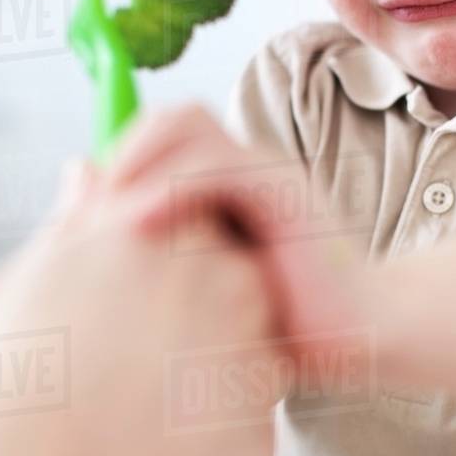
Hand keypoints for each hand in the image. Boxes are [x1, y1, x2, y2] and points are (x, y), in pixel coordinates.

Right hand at [0, 146, 288, 455]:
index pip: (187, 208)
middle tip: (127, 358)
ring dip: (209, 358)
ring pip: (247, 333)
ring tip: (137, 408)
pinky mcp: (267, 421)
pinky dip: (213, 426)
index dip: (159, 253)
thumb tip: (87, 172)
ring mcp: (248, 351)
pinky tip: (158, 453)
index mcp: (147, 231)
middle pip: (226, 265)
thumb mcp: (10, 301)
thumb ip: (67, 226)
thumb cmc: (6, 418)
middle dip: (189, 301)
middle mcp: (211, 277)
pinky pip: (247, 408)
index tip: (129, 294)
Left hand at [100, 104, 368, 387]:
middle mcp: (254, 166)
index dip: (123, 159)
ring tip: (107, 215)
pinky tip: (139, 227)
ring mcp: (270, 175)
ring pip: (183, 127)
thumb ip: (167, 248)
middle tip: (92, 208)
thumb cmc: (289, 323)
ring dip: (135, 162)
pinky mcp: (283, 196)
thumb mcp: (214, 285)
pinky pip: (212, 165)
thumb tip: (106, 216)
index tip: (89, 214)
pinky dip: (166, 186)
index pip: (166, 131)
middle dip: (123, 152)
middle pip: (172, 116)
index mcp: (238, 183)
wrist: (367, 339)